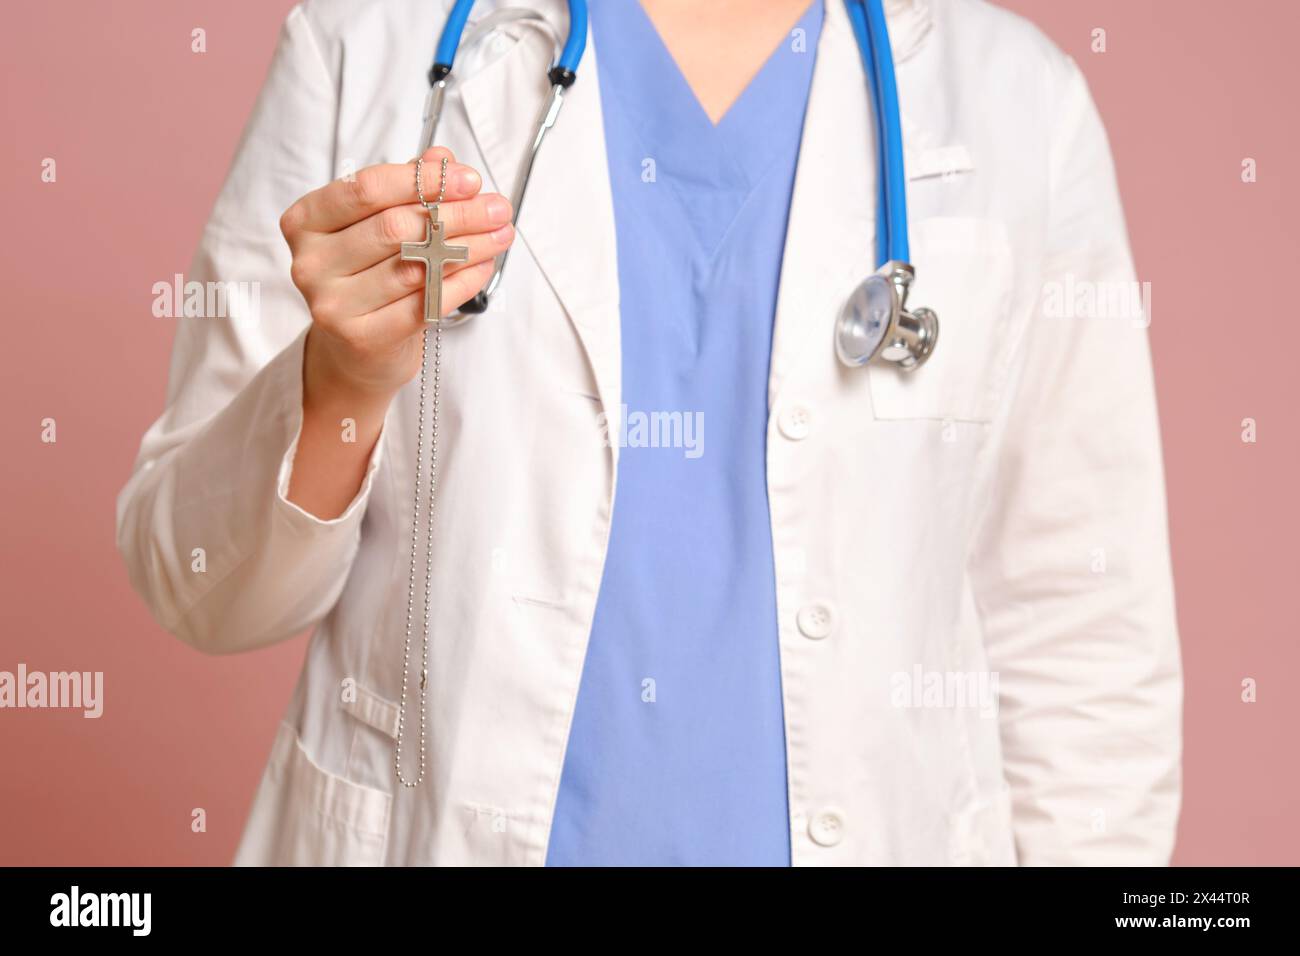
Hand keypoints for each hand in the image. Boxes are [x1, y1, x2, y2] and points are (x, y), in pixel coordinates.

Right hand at [280, 147, 511, 518]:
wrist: (355, 350)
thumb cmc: (370, 275)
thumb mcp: (379, 224)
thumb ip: (407, 189)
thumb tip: (444, 159)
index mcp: (307, 222)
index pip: (367, 189)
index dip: (422, 179)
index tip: (470, 179)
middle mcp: (311, 262)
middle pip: (395, 227)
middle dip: (457, 214)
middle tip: (498, 208)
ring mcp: (333, 304)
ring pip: (415, 265)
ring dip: (469, 247)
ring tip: (501, 234)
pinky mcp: (363, 337)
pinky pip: (426, 302)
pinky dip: (463, 282)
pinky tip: (484, 267)